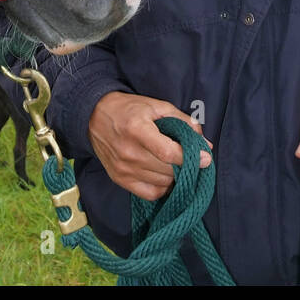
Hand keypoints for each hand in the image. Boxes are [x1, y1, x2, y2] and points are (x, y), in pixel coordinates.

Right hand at [88, 91, 211, 199]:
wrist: (94, 117)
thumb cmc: (128, 109)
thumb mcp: (156, 106)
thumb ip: (182, 121)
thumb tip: (204, 142)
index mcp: (137, 130)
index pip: (168, 152)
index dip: (190, 157)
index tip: (206, 158)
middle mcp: (128, 152)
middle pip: (167, 169)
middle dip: (186, 165)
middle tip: (192, 157)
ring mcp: (123, 169)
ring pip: (162, 182)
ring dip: (175, 175)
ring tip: (177, 163)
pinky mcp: (119, 179)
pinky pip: (150, 193)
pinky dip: (163, 187)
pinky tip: (165, 175)